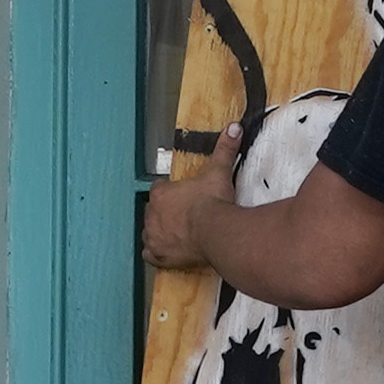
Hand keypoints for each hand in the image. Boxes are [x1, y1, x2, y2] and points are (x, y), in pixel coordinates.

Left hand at [139, 140, 231, 273]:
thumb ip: (224, 149)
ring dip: (158, 231)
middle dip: (164, 212)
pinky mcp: (160, 255)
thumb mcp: (219, 172)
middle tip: (182, 215)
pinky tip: (166, 251)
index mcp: (162, 193)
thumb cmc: (214, 204)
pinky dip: (156, 253)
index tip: (182, 196)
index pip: (159, 189)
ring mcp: (154, 236)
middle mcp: (152, 214)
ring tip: (174, 232)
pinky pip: (150, 254)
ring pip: (149, 231)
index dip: (170, 192)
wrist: (217, 232)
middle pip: (153, 210)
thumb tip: (233, 128)